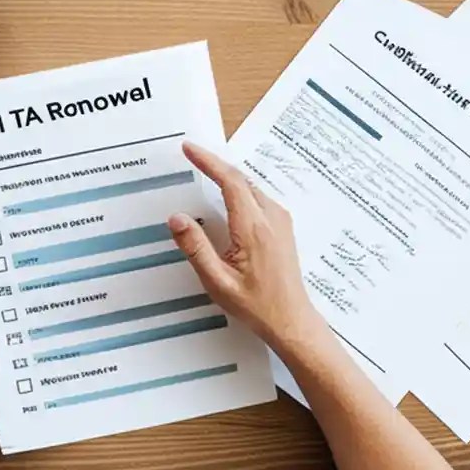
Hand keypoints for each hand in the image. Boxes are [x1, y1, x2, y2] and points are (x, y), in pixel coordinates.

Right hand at [167, 141, 320, 348]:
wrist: (292, 320)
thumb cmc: (255, 305)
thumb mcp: (217, 281)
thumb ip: (195, 248)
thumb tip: (177, 218)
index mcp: (253, 227)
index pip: (229, 181)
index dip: (208, 161)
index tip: (189, 148)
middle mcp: (270, 218)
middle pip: (240, 179)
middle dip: (215, 164)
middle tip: (191, 155)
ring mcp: (280, 221)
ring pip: (251, 186)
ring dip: (228, 176)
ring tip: (205, 170)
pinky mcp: (283, 228)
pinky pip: (259, 198)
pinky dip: (239, 188)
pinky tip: (228, 195)